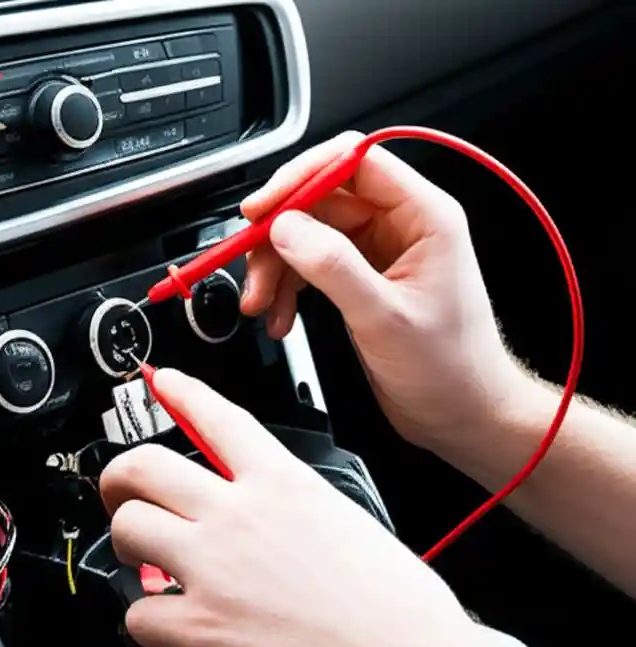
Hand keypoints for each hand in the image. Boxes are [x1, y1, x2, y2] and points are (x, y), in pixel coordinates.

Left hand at [100, 369, 554, 646]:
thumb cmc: (404, 615)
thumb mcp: (355, 526)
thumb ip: (299, 511)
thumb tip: (277, 523)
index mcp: (286, 486)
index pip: (218, 418)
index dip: (181, 394)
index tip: (161, 383)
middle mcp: (240, 516)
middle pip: (145, 466)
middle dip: (118, 479)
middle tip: (120, 495)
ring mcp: (214, 567)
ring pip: (126, 528)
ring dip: (126, 546)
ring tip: (142, 562)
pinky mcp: (201, 626)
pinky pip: (138, 615)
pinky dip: (144, 622)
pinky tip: (167, 626)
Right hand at [239, 131, 529, 452]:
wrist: (464, 415)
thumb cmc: (450, 370)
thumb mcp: (385, 318)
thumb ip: (333, 267)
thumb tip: (286, 227)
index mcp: (424, 216)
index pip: (353, 161)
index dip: (301, 176)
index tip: (262, 208)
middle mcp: (401, 225)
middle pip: (319, 198)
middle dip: (277, 233)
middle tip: (251, 265)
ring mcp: (378, 251)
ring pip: (306, 233)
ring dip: (275, 266)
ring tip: (262, 305)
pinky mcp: (360, 278)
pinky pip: (309, 264)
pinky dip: (285, 287)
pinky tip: (280, 315)